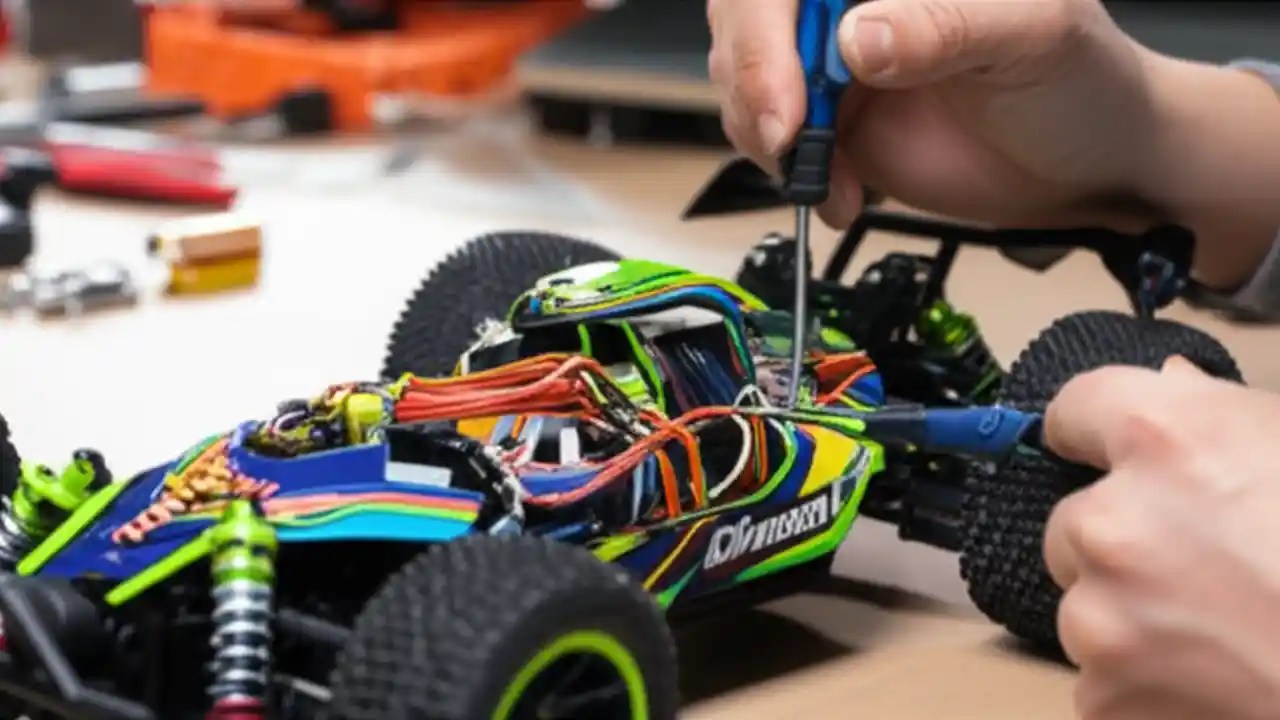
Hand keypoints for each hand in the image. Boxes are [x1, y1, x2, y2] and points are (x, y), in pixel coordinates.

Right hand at [706, 0, 1279, 287]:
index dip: (764, 26)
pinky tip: (843, 195)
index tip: (789, 94)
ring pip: (748, 81)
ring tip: (831, 179)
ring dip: (767, 136)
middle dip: (753, 83)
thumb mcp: (1032, 37)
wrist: (1090, 166)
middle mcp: (856, 3)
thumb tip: (857, 38)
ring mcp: (839, 62)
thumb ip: (944, 29)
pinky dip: (794, 175)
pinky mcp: (835, 121)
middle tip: (790, 144)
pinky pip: (776, 141)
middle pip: (749, 19)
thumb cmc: (1082, 79)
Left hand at [1043, 357, 1279, 718]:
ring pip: (1085, 602)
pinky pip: (1103, 678)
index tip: (1098, 449)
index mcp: (1166, 439)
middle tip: (1201, 566)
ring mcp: (1100, 615)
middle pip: (1074, 521)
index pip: (1075, 409)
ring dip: (1129, 614)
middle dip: (1122, 541)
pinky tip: (1214, 678)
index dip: (1090, 432)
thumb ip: (1225, 415)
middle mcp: (1113, 520)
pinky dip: (1142, 681)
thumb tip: (1173, 383)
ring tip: (1220, 630)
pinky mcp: (1104, 693)